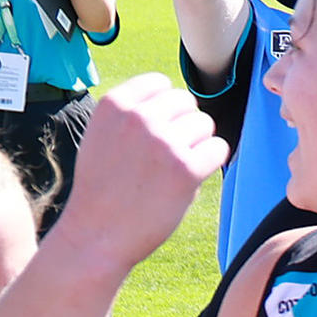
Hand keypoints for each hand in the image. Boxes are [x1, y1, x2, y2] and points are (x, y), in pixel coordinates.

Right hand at [56, 73, 222, 250]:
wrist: (96, 234)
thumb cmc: (103, 187)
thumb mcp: (102, 136)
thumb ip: (132, 114)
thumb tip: (177, 98)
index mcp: (115, 104)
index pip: (160, 83)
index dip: (165, 108)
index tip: (157, 131)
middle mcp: (139, 117)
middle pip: (186, 101)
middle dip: (183, 125)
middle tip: (166, 155)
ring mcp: (163, 142)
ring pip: (205, 124)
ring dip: (197, 143)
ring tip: (174, 168)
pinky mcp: (186, 169)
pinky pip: (219, 148)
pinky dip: (211, 161)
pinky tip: (192, 176)